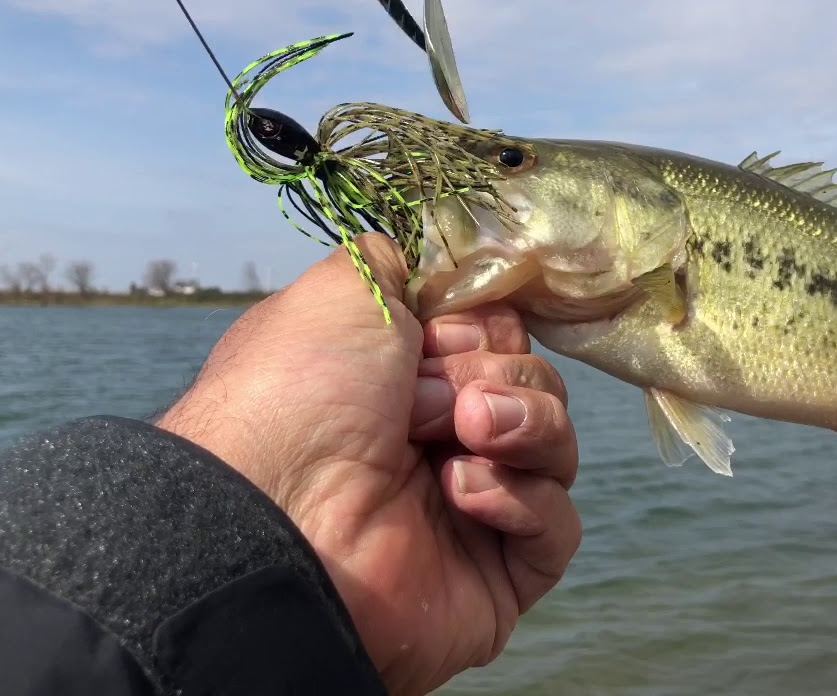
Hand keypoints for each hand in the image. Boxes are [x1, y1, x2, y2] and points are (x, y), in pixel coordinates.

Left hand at [158, 234, 581, 693]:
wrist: (278, 513)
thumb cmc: (300, 392)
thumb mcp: (346, 288)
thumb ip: (402, 260)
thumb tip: (446, 268)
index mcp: (407, 380)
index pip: (503, 338)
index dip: (486, 329)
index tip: (441, 336)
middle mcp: (443, 440)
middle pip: (537, 384)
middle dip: (499, 377)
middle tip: (434, 402)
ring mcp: (475, 510)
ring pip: (558, 446)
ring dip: (524, 425)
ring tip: (465, 436)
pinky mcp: (502, 575)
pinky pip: (557, 526)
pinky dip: (523, 500)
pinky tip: (463, 493)